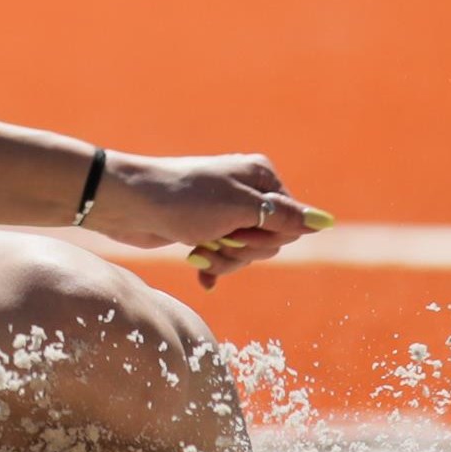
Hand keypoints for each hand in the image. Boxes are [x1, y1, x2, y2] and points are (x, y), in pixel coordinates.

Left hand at [76, 150, 333, 290]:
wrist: (125, 204)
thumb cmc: (182, 201)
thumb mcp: (238, 209)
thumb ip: (284, 218)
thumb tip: (325, 222)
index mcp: (262, 176)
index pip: (292, 222)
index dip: (267, 236)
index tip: (237, 230)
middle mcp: (247, 191)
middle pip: (270, 240)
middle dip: (244, 251)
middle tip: (215, 242)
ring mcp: (224, 212)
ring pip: (245, 253)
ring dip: (223, 260)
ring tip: (197, 252)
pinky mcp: (202, 230)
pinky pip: (221, 258)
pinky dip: (211, 268)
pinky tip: (200, 276)